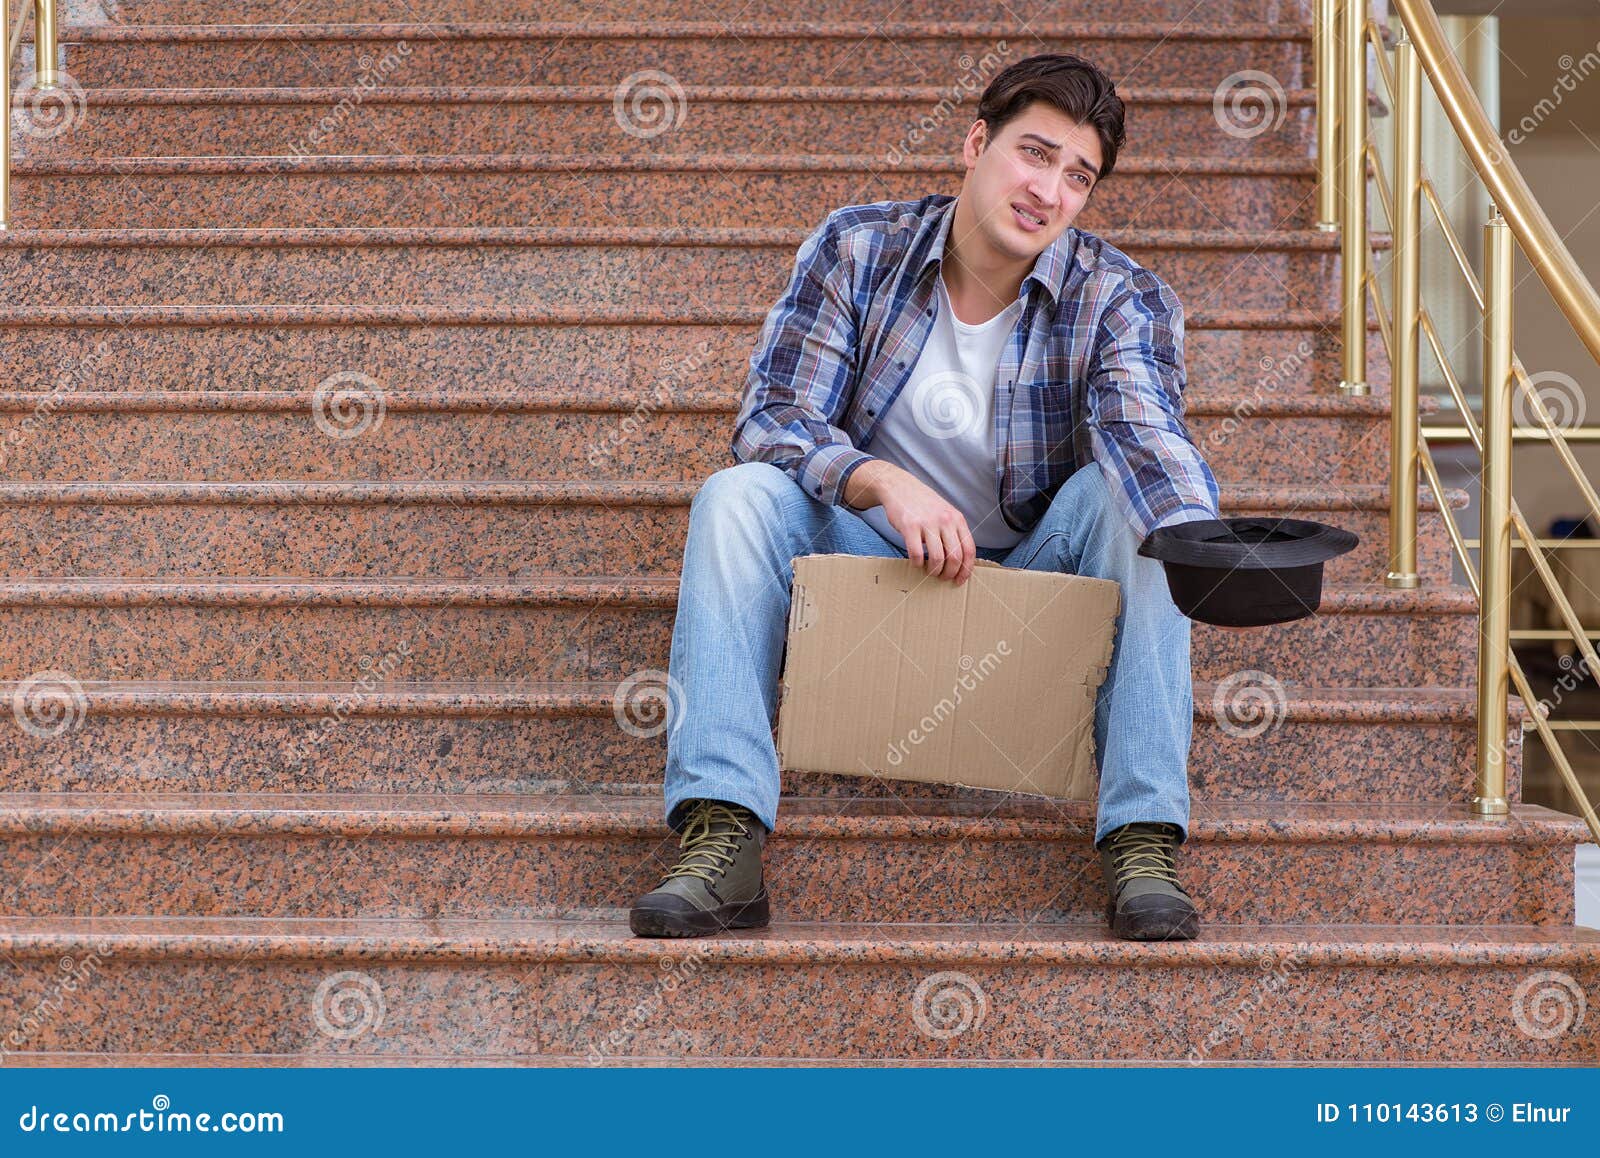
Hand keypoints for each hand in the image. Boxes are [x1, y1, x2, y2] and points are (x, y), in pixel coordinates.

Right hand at [847, 460, 975, 585]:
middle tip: (943, 578)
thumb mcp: (945, 512)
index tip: (960, 580)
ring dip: (934, 571)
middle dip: (950, 573)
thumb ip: (954, 531)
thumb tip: (959, 560)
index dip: (966, 569)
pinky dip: (917, 564)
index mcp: (957, 519)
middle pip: (955, 557)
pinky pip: (917, 554)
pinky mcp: (910, 526)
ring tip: (930, 572)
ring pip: (938, 558)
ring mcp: (928, 523)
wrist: (899, 486)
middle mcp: (945, 520)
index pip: (969, 549)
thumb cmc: (922, 503)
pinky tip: (916, 563)